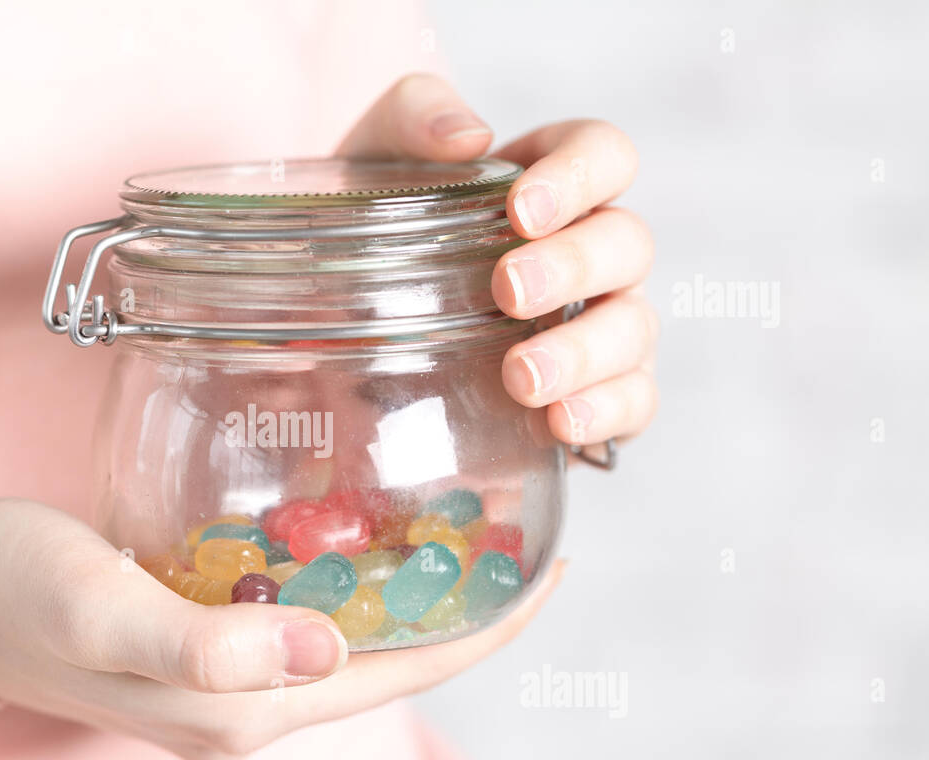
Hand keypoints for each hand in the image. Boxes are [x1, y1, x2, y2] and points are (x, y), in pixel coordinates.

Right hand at [0, 498, 561, 759]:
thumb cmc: (17, 592)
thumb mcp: (105, 611)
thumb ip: (211, 645)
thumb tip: (331, 654)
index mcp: (238, 713)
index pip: (393, 677)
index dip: (479, 631)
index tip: (551, 571)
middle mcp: (244, 711)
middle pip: (384, 662)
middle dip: (457, 605)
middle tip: (516, 526)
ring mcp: (224, 682)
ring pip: (348, 641)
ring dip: (408, 591)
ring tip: (464, 524)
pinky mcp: (202, 646)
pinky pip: (304, 621)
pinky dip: (350, 582)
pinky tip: (366, 534)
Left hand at [338, 74, 657, 453]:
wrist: (344, 319)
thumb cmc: (377, 224)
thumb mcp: (376, 155)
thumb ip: (416, 117)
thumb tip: (469, 135)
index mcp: (553, 184)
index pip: (606, 156)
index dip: (579, 177)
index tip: (522, 210)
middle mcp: (592, 253)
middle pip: (627, 246)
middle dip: (573, 269)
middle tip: (507, 291)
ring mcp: (601, 325)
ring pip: (634, 330)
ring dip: (583, 353)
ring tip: (521, 378)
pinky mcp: (594, 393)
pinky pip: (633, 403)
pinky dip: (605, 413)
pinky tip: (560, 423)